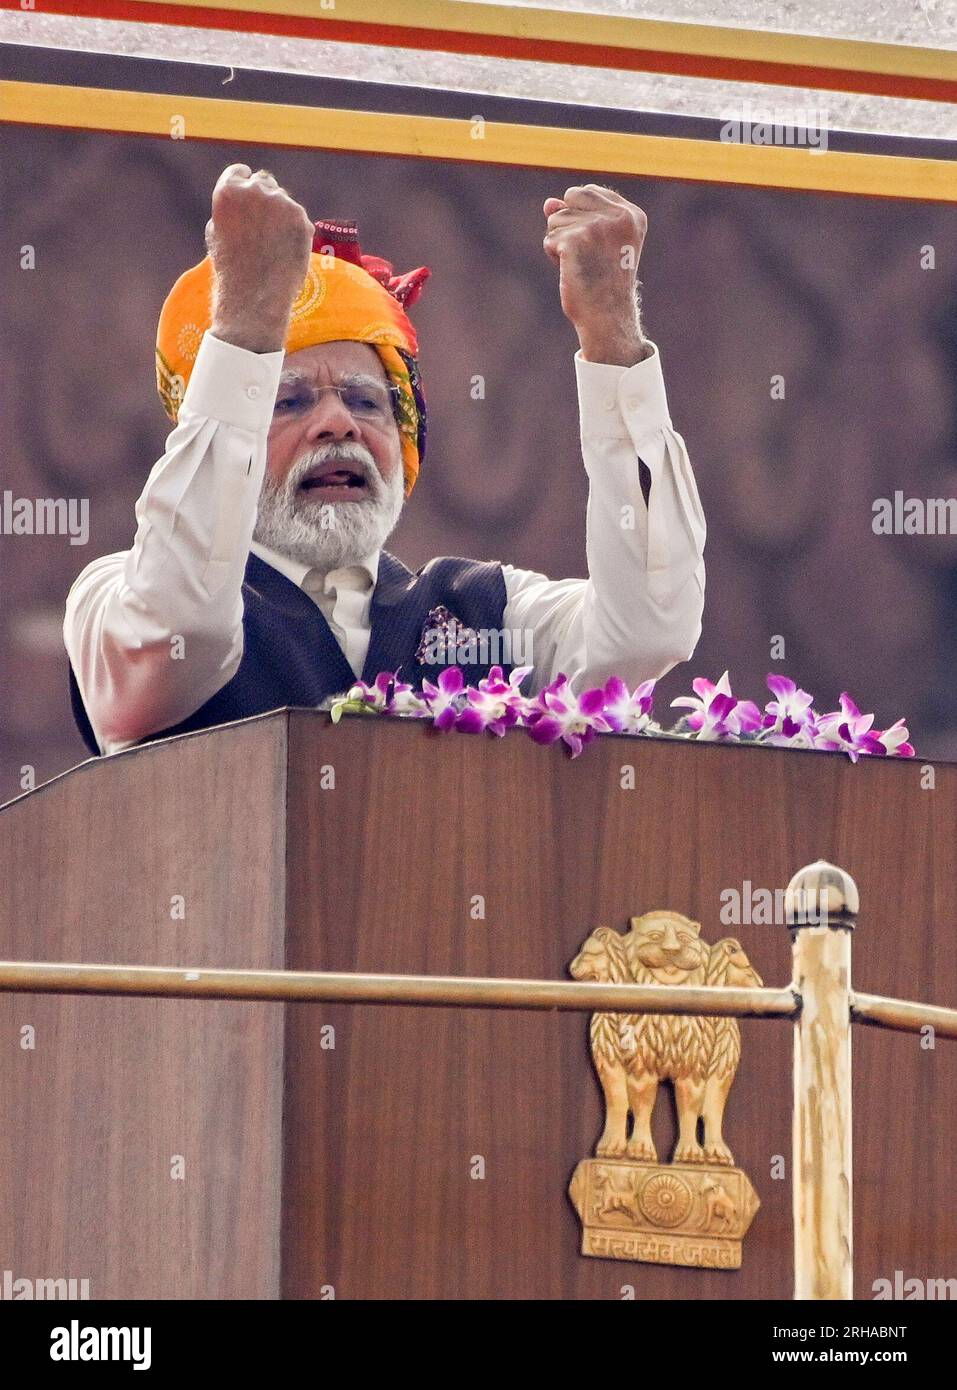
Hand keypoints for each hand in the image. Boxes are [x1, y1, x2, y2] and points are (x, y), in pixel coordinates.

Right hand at [207, 164, 313, 352]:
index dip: (244, 183)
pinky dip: (294, 229)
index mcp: (228, 190)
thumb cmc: (231, 267)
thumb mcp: (217, 231)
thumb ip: (230, 208)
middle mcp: (254, 190)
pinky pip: (298, 217)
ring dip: (280, 214)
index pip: (239, 172)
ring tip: (272, 243)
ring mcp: (280, 202)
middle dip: (263, 198)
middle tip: (263, 224)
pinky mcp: (300, 217)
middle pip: (264, 182)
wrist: (255, 293)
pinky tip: (285, 249)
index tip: (248, 194)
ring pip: (283, 200)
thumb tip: (243, 195)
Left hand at [542, 184, 650, 365]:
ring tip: (581, 264)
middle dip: (568, 224)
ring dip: (560, 243)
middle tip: (586, 254)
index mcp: (631, 215)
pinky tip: (571, 270)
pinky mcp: (576, 239)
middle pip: (570, 198)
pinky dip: (554, 255)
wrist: (606, 316)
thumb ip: (576, 216)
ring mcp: (597, 226)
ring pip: (556, 219)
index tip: (595, 246)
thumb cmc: (602, 282)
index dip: (580, 217)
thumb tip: (549, 203)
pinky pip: (550, 239)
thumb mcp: (595, 243)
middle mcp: (618, 217)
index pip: (587, 192)